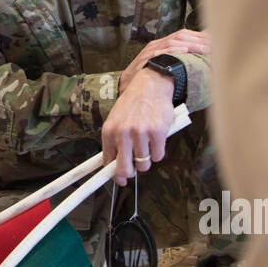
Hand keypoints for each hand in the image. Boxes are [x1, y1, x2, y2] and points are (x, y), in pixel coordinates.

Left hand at [103, 68, 175, 186]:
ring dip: (146, 160)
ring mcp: (141, 133)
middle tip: (135, 169)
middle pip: (125, 170)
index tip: (119, 180)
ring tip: (147, 145)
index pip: (108, 162)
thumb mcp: (116, 120)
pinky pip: (158, 156)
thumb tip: (114, 166)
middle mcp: (123, 133)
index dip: (115, 175)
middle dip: (130, 174)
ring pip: (144, 164)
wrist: (150, 86)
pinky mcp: (157, 133)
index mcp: (109, 131)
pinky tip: (157, 139)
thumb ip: (114, 141)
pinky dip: (158, 152)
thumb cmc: (133, 105)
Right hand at [119, 28, 209, 91]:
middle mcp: (157, 44)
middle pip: (181, 35)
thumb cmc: (146, 78)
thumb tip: (196, 64)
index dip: (199, 37)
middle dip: (199, 39)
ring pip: (173, 42)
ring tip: (204, 49)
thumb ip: (177, 63)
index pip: (183, 35)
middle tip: (213, 45)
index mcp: (162, 44)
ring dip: (191, 45)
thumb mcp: (162, 67)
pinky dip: (174, 50)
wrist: (127, 85)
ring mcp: (151, 51)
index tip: (214, 42)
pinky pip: (161, 51)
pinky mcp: (146, 59)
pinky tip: (184, 51)